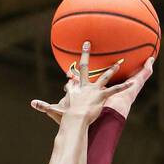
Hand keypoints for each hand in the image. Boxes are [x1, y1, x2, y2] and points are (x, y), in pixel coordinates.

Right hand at [31, 42, 150, 126]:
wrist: (74, 119)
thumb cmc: (65, 117)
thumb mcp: (53, 111)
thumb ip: (43, 107)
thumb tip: (32, 103)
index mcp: (75, 90)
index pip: (73, 79)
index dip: (72, 74)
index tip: (71, 70)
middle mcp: (85, 86)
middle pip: (86, 68)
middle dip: (86, 55)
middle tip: (88, 45)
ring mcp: (94, 90)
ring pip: (104, 77)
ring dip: (111, 69)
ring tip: (118, 63)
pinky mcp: (102, 96)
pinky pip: (114, 90)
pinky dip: (123, 86)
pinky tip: (132, 82)